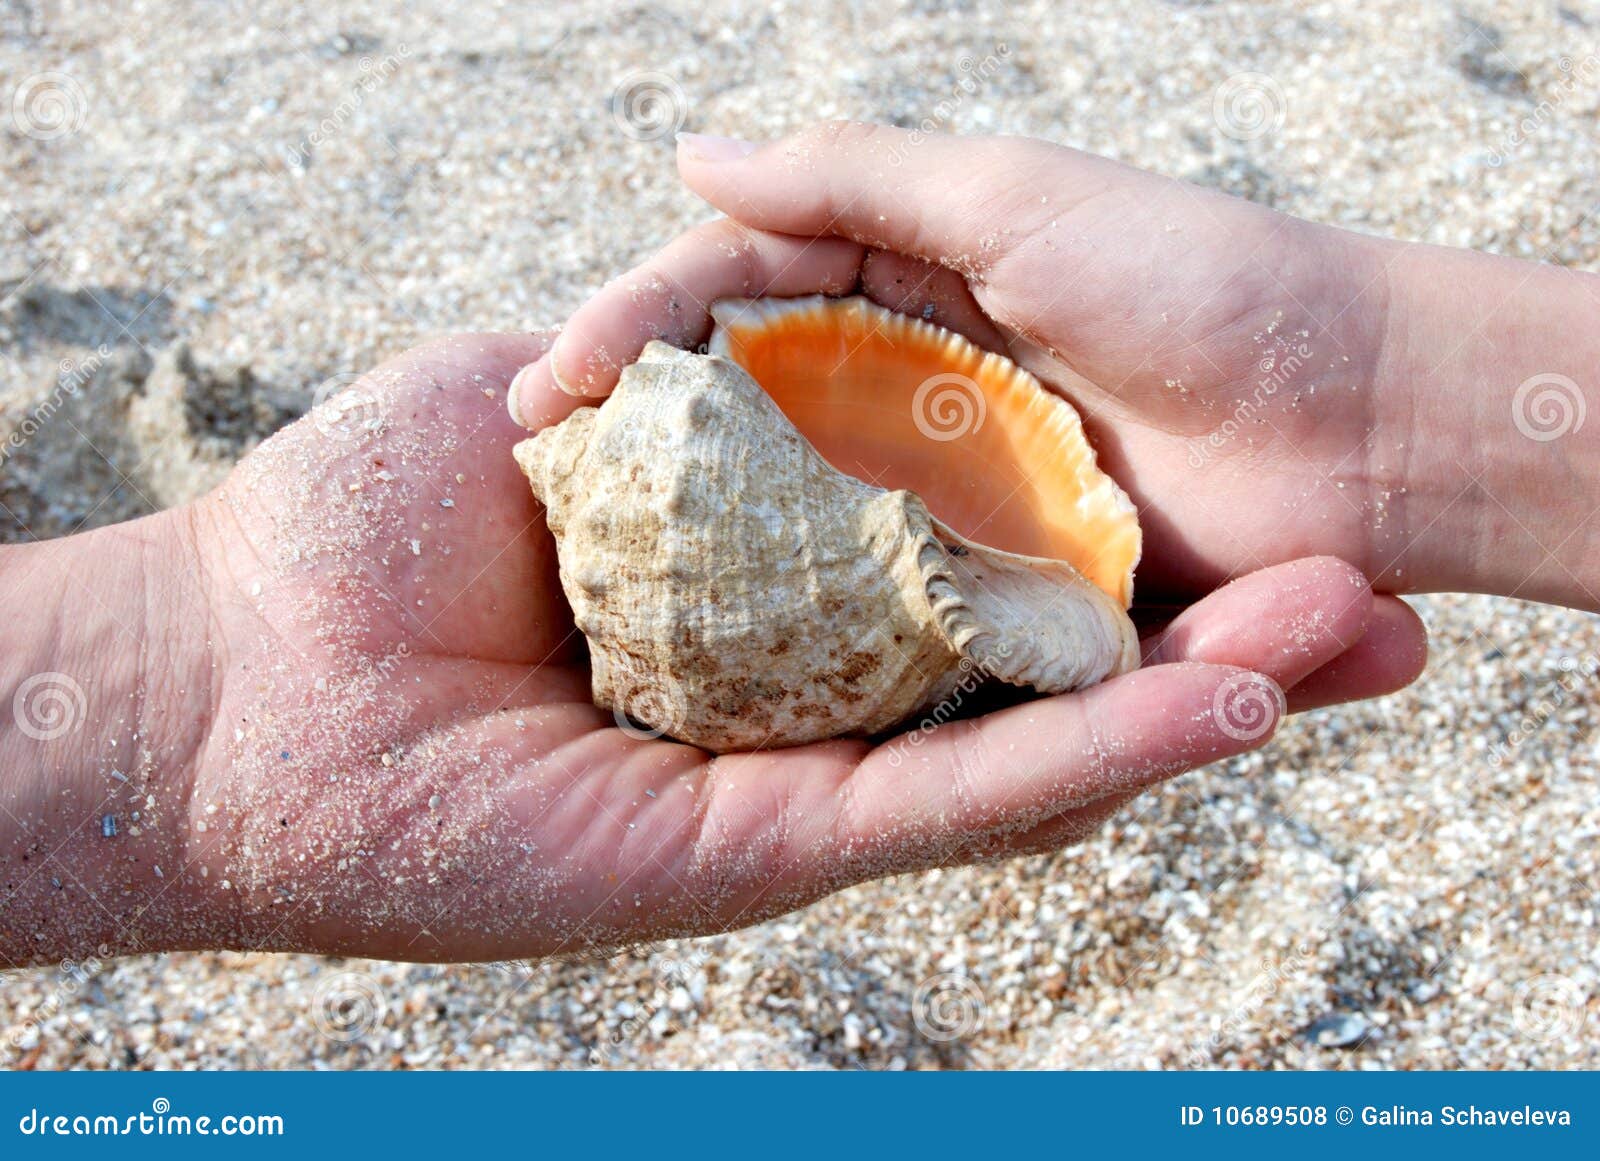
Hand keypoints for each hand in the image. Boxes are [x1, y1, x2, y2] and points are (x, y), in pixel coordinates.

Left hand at [3, 334, 1397, 964]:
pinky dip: (1082, 758)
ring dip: (1185, 698)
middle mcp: (801, 690)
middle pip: (1028, 663)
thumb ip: (677, 365)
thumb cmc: (361, 515)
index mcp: (771, 587)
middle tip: (1357, 588)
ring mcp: (792, 779)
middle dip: (1197, 628)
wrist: (238, 673)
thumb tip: (771, 305)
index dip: (1110, 522)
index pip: (974, 554)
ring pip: (1022, 747)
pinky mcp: (760, 854)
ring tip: (1338, 643)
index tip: (1236, 467)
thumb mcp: (548, 392)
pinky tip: (1211, 709)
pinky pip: (942, 804)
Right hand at [511, 121, 1599, 610]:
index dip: (634, 330)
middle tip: (534, 493)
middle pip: (743, 411)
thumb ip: (856, 178)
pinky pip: (880, 596)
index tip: (544, 390)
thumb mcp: (1016, 200)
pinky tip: (726, 637)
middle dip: (639, 445)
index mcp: (904, 286)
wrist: (1366, 427)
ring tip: (587, 570)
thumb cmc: (1202, 286)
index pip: (731, 295)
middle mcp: (910, 390)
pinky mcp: (991, 576)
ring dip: (701, 536)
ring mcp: (947, 490)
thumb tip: (692, 154)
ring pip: (795, 511)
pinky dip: (810, 610)